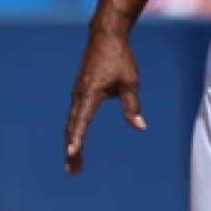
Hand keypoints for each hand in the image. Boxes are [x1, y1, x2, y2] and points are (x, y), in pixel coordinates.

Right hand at [65, 32, 146, 174]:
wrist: (105, 37)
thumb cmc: (119, 59)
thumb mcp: (130, 82)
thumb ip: (132, 106)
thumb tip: (140, 127)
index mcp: (90, 95)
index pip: (82, 122)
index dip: (77, 140)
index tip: (72, 154)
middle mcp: (78, 98)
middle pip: (71, 130)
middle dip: (71, 152)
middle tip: (72, 172)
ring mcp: (76, 96)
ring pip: (70, 125)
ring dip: (71, 145)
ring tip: (73, 164)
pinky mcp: (78, 94)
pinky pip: (73, 118)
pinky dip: (72, 133)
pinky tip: (75, 143)